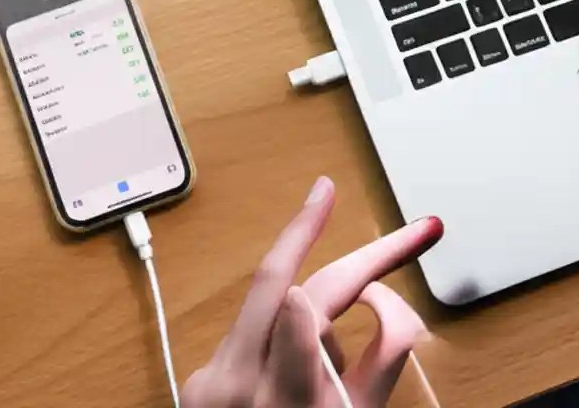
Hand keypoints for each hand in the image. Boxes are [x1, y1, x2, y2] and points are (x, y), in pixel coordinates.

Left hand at [182, 176, 443, 406]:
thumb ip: (381, 358)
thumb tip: (382, 297)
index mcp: (288, 403)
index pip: (296, 314)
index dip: (303, 255)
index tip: (317, 202)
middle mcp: (238, 388)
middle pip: (271, 283)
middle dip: (302, 229)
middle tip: (326, 191)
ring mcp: (210, 382)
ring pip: (267, 305)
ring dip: (307, 311)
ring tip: (328, 370)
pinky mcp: (196, 379)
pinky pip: (252, 335)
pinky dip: (281, 342)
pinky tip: (289, 380)